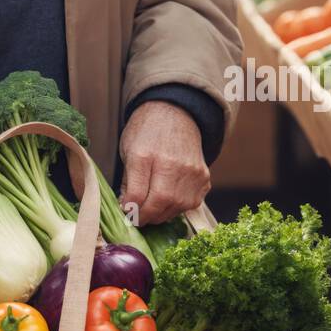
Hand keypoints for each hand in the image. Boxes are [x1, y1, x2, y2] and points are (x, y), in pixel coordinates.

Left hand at [118, 101, 209, 224]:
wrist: (175, 113)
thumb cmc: (147, 131)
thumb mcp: (128, 150)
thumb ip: (128, 181)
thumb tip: (129, 208)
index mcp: (144, 155)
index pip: (137, 196)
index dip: (129, 209)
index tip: (126, 210)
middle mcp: (170, 164)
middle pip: (158, 204)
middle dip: (146, 216)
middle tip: (138, 217)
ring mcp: (190, 172)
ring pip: (175, 208)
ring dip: (162, 214)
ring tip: (153, 208)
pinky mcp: (203, 178)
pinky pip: (190, 203)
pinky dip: (177, 206)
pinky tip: (169, 198)